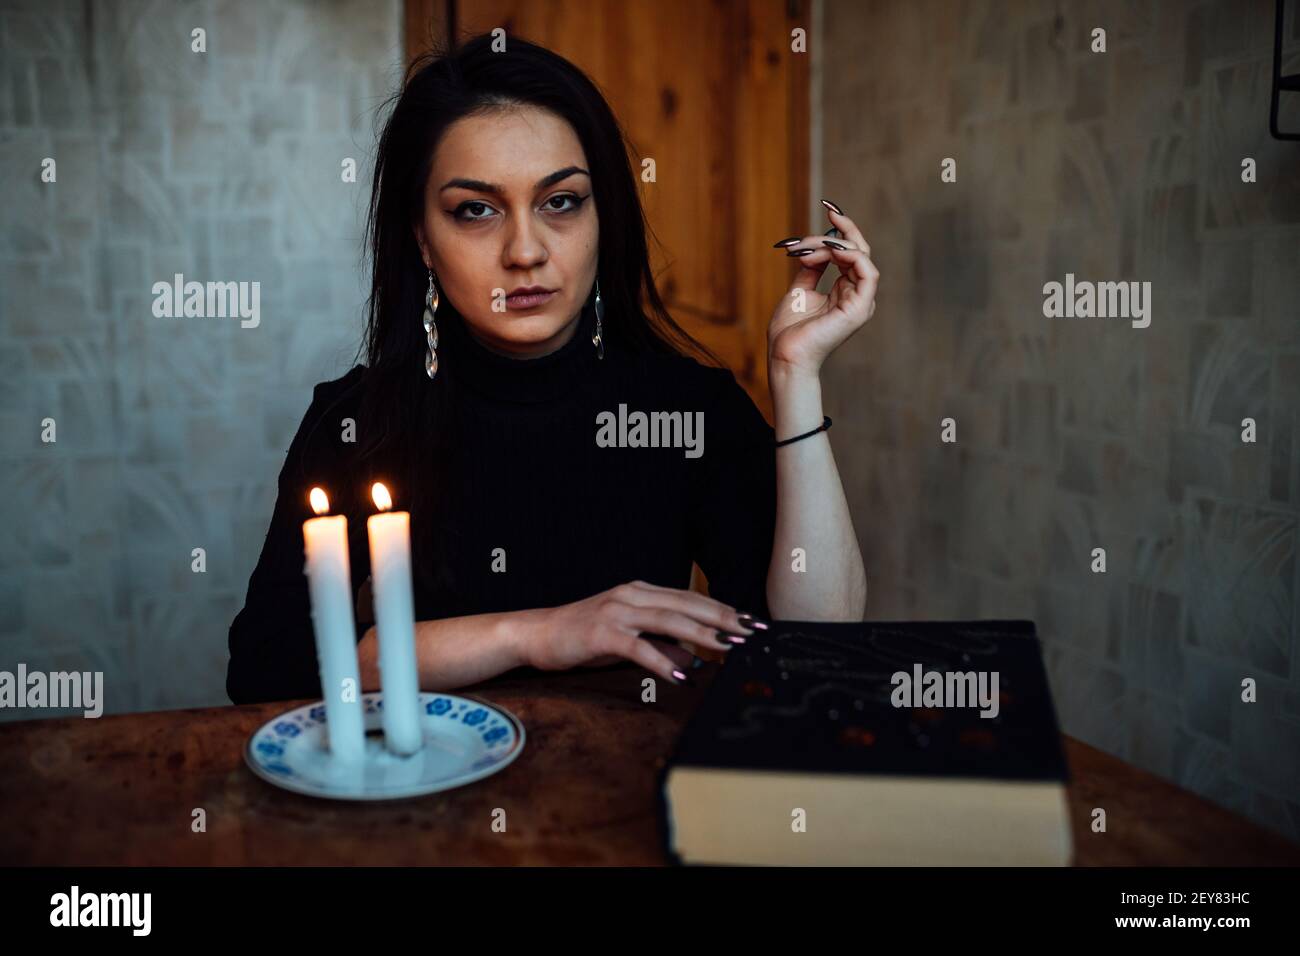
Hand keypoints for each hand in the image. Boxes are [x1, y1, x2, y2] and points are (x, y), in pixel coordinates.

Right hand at [521, 580, 766, 683]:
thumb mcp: (628, 638)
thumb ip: (659, 643)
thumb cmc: (583, 637)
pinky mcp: (602, 634)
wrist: (536, 634)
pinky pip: (639, 648)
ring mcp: (616, 612)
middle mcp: (632, 596)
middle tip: (753, 631)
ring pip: (669, 620)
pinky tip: (683, 675)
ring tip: (729, 647)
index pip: (690, 598)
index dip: (723, 609)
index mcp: (640, 592)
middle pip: (687, 604)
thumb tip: (693, 656)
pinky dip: (663, 661)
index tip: (751, 621)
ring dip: (703, 634)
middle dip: (723, 618)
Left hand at [768, 200, 878, 378]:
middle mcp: (857, 296)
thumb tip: (816, 247)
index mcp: (846, 292)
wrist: (785, 355)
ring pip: (861, 256)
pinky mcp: (860, 308)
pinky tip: (830, 249)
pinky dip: (851, 255)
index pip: (851, 253)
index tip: (829, 208)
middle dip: (839, 230)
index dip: (842, 230)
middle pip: (859, 250)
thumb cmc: (790, 331)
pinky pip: (868, 273)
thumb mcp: (799, 290)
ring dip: (835, 244)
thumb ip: (812, 269)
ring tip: (810, 247)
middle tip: (826, 212)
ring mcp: (861, 302)